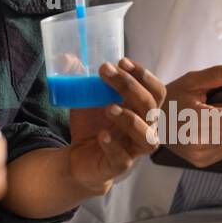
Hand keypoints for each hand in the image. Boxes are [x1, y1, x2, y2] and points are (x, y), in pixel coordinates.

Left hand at [66, 58, 165, 194]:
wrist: (79, 158)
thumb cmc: (92, 125)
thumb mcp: (86, 99)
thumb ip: (80, 78)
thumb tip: (66, 57)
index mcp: (141, 110)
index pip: (156, 91)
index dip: (144, 75)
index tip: (122, 61)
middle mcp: (145, 128)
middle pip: (150, 107)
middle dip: (130, 86)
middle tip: (105, 72)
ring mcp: (133, 148)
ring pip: (147, 137)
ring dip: (130, 120)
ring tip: (108, 107)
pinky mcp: (119, 165)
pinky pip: (123, 158)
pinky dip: (113, 145)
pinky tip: (102, 135)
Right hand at [162, 63, 221, 167]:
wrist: (151, 123)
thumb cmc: (170, 100)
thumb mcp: (191, 81)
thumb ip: (217, 75)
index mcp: (194, 119)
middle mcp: (197, 141)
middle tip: (216, 106)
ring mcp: (200, 154)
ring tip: (210, 116)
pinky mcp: (202, 161)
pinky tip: (211, 128)